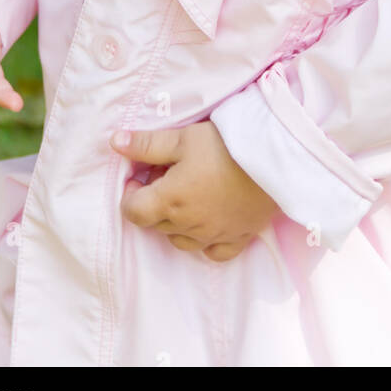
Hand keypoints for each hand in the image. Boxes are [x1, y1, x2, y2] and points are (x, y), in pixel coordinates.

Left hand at [111, 121, 278, 261]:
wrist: (275, 158)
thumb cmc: (225, 145)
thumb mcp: (182, 138)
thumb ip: (146, 144)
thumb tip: (114, 143)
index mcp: (170, 201)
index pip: (132, 211)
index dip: (130, 192)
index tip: (141, 175)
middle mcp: (187, 226)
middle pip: (155, 224)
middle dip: (154, 202)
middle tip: (167, 176)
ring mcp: (213, 236)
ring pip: (180, 240)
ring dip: (175, 222)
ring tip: (187, 195)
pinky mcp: (237, 238)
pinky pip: (213, 252)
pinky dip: (205, 242)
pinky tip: (208, 222)